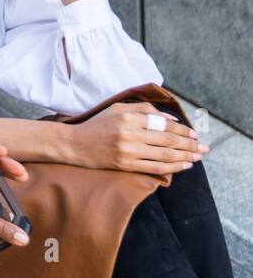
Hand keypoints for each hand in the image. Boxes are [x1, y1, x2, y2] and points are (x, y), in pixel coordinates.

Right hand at [70, 102, 206, 174]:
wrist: (73, 144)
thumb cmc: (96, 124)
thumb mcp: (117, 109)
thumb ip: (144, 110)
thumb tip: (171, 118)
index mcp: (128, 117)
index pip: (163, 123)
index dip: (183, 129)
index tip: (194, 134)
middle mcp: (129, 133)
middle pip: (168, 140)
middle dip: (190, 144)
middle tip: (204, 147)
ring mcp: (127, 151)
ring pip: (165, 155)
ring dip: (186, 156)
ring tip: (198, 157)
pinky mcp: (125, 164)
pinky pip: (155, 167)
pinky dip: (173, 167)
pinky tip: (184, 165)